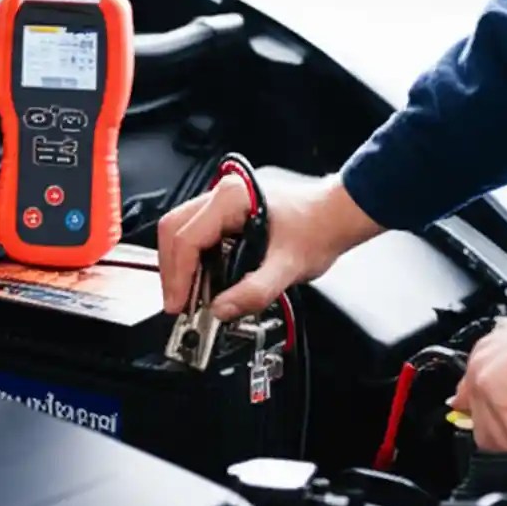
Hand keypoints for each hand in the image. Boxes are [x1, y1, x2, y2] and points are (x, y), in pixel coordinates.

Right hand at [157, 174, 382, 320]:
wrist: (334, 218)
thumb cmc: (317, 229)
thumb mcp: (288, 267)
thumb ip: (254, 291)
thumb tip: (220, 310)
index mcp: (232, 199)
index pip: (187, 238)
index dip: (178, 276)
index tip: (179, 305)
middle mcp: (222, 195)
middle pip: (174, 232)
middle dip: (172, 272)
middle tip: (179, 305)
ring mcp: (221, 204)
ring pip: (180, 233)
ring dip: (180, 267)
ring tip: (189, 298)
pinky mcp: (225, 216)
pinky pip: (195, 236)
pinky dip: (192, 261)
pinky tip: (202, 283)